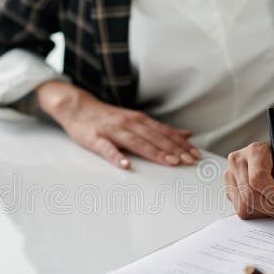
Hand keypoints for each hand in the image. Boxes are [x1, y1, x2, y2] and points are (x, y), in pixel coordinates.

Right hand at [36, 80, 201, 168]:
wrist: (78, 107)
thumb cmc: (108, 118)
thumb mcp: (136, 120)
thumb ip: (159, 129)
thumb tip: (186, 134)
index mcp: (140, 120)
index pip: (165, 133)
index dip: (181, 144)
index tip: (195, 154)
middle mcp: (129, 123)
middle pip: (155, 138)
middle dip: (174, 150)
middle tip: (189, 161)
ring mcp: (113, 130)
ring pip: (137, 142)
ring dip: (155, 153)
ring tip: (170, 162)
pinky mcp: (96, 139)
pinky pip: (107, 149)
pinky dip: (117, 157)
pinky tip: (126, 165)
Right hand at [223, 142, 273, 219]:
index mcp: (257, 151)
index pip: (258, 178)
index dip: (273, 196)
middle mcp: (238, 160)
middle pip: (248, 195)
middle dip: (269, 207)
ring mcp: (230, 175)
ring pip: (243, 206)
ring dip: (263, 211)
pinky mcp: (229, 188)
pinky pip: (240, 209)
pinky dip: (256, 212)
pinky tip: (265, 201)